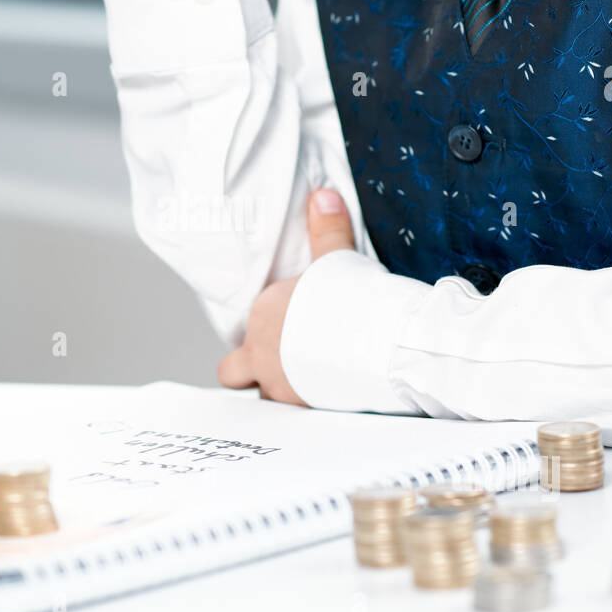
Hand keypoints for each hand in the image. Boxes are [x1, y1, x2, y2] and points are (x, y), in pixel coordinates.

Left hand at [217, 189, 355, 402]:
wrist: (378, 341)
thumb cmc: (355, 298)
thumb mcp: (338, 258)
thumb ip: (327, 230)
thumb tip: (321, 194)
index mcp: (263, 311)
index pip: (251, 324)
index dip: (271, 329)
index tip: (297, 328)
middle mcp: (259, 350)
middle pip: (232, 370)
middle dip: (251, 370)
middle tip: (285, 363)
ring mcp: (276, 383)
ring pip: (260, 396)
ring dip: (279, 392)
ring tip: (310, 386)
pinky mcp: (298, 409)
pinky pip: (289, 417)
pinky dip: (304, 410)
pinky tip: (327, 403)